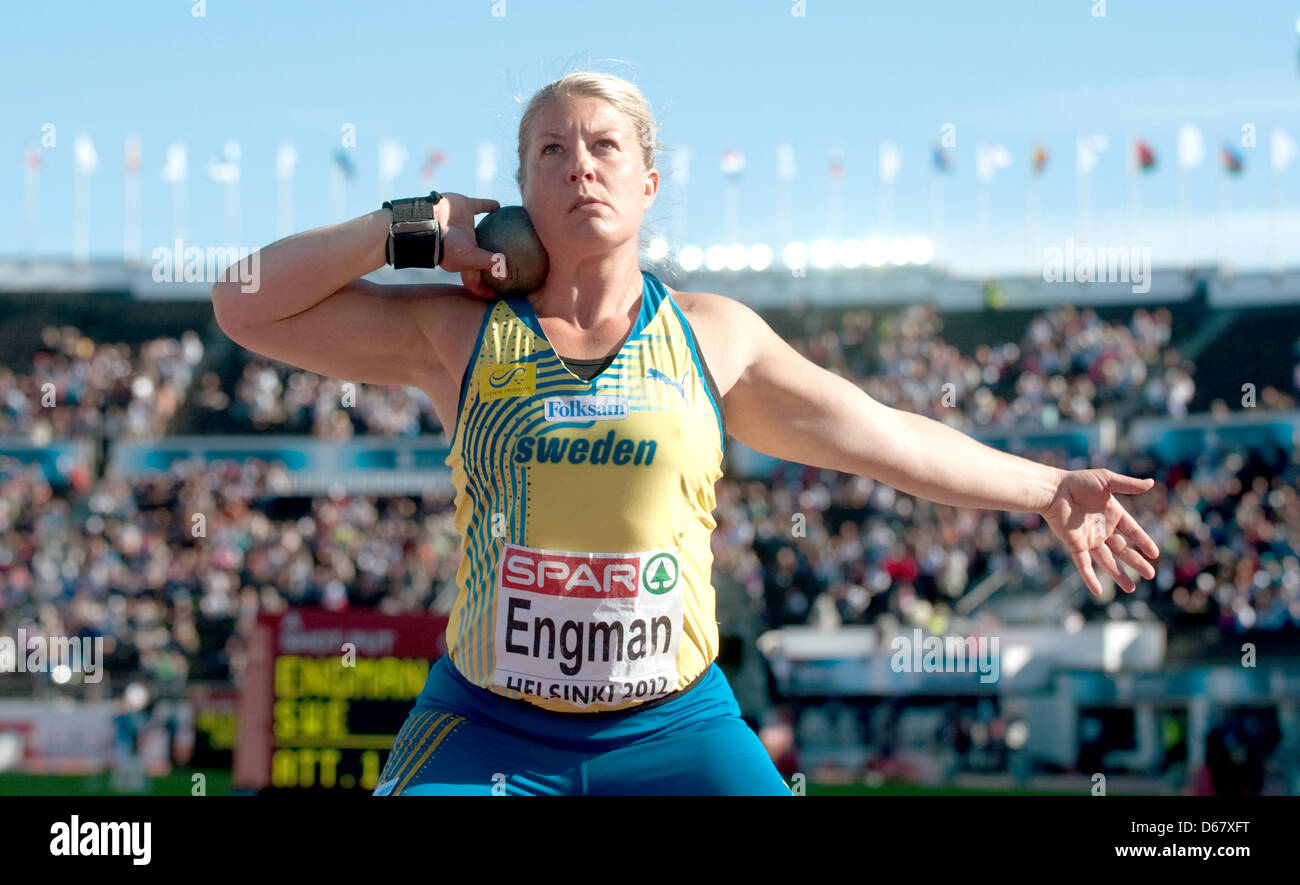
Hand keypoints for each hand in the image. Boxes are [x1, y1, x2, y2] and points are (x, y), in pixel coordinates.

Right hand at [433, 192, 500, 298]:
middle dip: (493, 262)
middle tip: (512, 265)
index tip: (499, 295)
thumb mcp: (468, 258)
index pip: (475, 282)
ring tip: (510, 234)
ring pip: (483, 231)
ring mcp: (465, 227)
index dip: (485, 291)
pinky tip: (499, 206)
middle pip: (482, 257)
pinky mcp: (465, 208)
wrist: (429, 218)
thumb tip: (506, 275)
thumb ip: (488, 263)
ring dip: (494, 232)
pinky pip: (481, 206)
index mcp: (464, 262)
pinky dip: (490, 205)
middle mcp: (465, 246)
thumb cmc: (447, 244)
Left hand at [1038, 468, 1159, 596]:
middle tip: (1150, 575)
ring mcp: (1089, 538)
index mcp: (1113, 514)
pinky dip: (1090, 577)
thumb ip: (1128, 485)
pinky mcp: (1075, 544)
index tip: (1155, 554)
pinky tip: (1097, 591)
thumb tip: (1152, 483)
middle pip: (1123, 549)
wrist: (1053, 490)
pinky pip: (1084, 564)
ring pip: (1107, 560)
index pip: (1132, 531)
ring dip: (1118, 574)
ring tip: (1130, 589)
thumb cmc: (1078, 482)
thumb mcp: (1106, 480)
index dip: (1143, 542)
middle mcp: (1103, 529)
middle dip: (1136, 562)